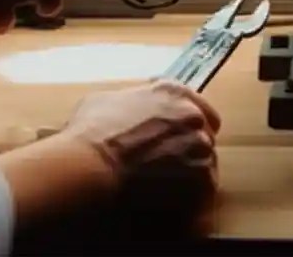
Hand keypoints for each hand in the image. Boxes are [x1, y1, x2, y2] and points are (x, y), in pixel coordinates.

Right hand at [61, 80, 220, 213]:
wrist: (91, 168)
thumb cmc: (89, 135)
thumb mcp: (104, 102)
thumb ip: (129, 100)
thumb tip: (127, 109)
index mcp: (171, 92)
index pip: (193, 105)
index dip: (181, 122)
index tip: (172, 135)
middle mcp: (192, 114)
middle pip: (203, 131)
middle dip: (188, 145)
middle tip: (166, 163)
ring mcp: (200, 146)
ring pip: (204, 161)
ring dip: (189, 171)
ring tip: (162, 186)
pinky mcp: (202, 178)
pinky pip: (203, 188)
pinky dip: (189, 195)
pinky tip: (167, 199)